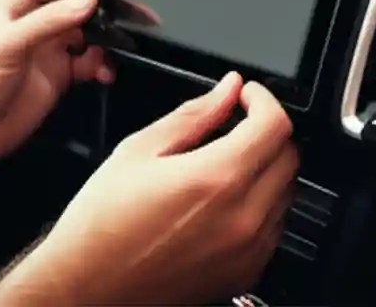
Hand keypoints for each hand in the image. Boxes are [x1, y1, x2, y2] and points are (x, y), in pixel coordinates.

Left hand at [0, 0, 113, 167]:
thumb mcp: (8, 44)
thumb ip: (49, 20)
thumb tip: (87, 0)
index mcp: (16, 6)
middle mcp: (34, 25)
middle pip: (77, 3)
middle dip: (107, 4)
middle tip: (135, 6)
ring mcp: (47, 51)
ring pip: (89, 34)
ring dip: (109, 38)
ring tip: (125, 43)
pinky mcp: (57, 77)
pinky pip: (89, 65)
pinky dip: (102, 66)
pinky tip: (105, 73)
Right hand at [0, 73, 298, 305]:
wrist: (87, 290)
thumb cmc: (102, 226)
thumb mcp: (139, 151)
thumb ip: (193, 115)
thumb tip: (227, 90)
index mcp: (217, 178)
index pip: (275, 124)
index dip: (263, 100)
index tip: (247, 96)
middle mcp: (242, 217)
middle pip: (289, 156)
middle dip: (267, 131)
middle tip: (236, 124)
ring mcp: (249, 249)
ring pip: (286, 191)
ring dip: (266, 168)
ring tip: (223, 164)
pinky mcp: (246, 272)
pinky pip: (274, 226)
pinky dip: (260, 204)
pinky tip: (223, 200)